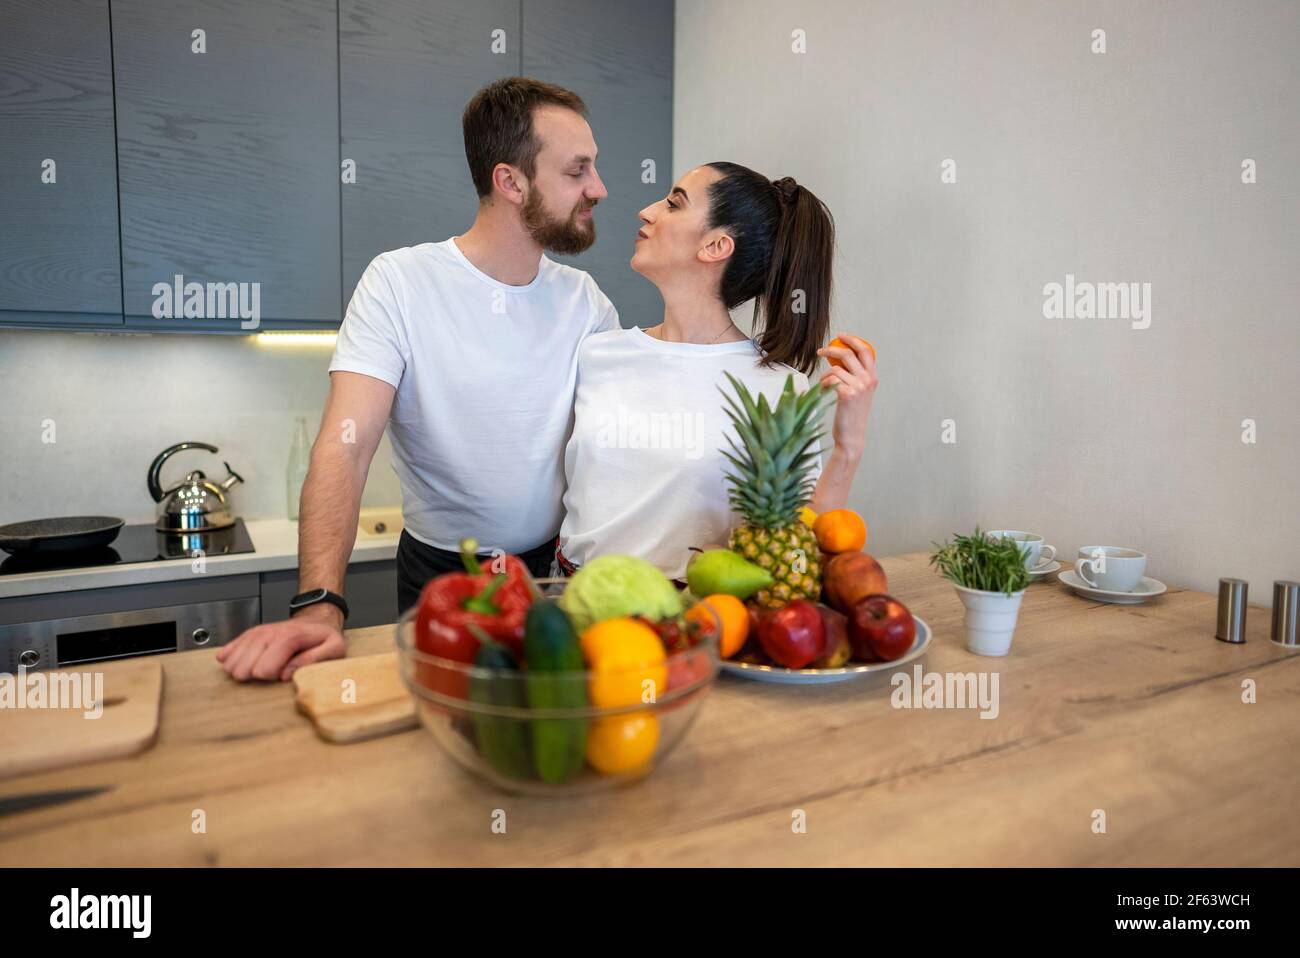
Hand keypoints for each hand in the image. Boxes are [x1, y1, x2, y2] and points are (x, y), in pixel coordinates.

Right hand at [215, 604, 345, 681]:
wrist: (316, 620)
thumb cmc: (324, 637)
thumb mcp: (333, 648)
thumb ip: (313, 660)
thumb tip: (287, 674)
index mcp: (289, 638)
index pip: (264, 669)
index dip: (272, 677)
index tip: (284, 673)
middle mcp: (268, 634)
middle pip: (244, 668)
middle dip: (257, 676)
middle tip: (273, 671)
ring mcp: (256, 633)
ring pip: (233, 662)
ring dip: (244, 670)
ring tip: (261, 668)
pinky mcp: (248, 635)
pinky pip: (228, 651)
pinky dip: (231, 660)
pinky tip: (240, 663)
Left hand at [816, 332, 878, 459]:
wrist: (851, 436)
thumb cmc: (852, 414)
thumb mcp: (859, 392)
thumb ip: (855, 375)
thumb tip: (839, 357)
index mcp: (873, 377)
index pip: (866, 350)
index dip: (852, 340)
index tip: (840, 336)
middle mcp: (868, 380)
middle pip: (848, 354)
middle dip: (831, 350)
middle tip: (821, 352)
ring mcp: (859, 387)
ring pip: (835, 369)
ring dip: (825, 375)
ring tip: (823, 384)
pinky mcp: (847, 394)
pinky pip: (830, 380)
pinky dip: (823, 384)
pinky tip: (823, 392)